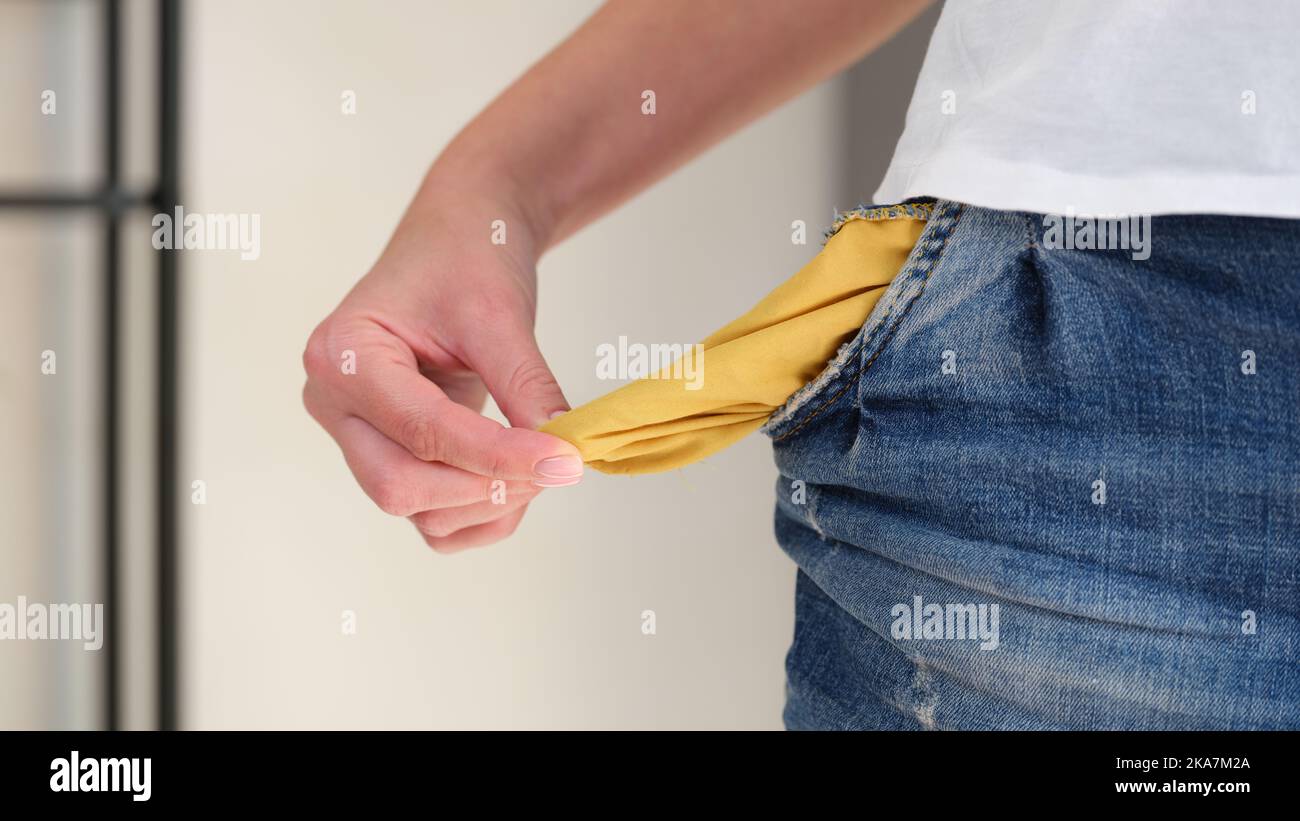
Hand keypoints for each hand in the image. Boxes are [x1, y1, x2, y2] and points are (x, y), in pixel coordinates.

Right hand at [302, 191, 582, 552]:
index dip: (498, 454)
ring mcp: (358, 436)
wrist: (462, 240)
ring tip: (541, 456)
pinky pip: (432, 518)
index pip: (422, 430)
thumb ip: (526, 386)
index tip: (564, 459)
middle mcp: (335, 404)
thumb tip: (563, 455)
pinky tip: (519, 475)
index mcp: (342, 355)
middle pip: (401, 486)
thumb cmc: (467, 258)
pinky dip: (482, 512)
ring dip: (489, 501)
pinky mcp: (390, 456)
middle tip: (558, 459)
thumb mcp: (500, 315)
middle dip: (488, 483)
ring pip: (418, 511)